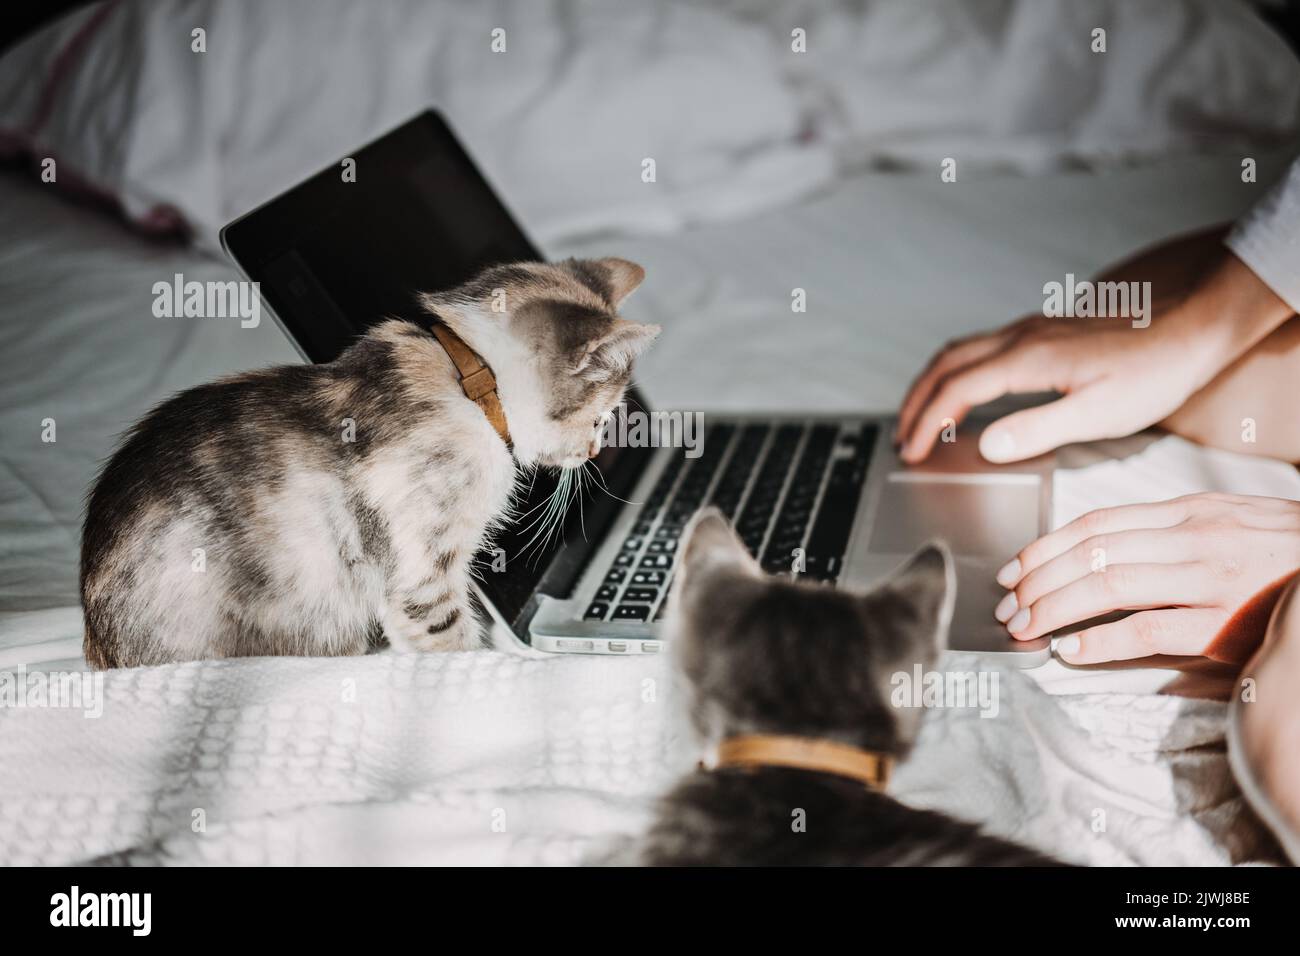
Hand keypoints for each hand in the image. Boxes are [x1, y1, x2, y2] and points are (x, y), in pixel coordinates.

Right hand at [897, 233, 1291, 463]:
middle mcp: (1021, 338)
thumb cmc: (1156, 369)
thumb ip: (1038, 430)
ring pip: (960, 351)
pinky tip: (967, 389)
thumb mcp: (1100, 412)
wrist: (1194, 323)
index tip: (911, 451)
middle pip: (946, 365)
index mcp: (1028, 360)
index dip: (927, 423)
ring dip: (932, 383)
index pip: (956, 392)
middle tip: (902, 436)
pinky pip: (981, 347)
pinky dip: (956, 371)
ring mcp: (1031, 330)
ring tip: (921, 414)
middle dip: (915, 402)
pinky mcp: (1045, 330)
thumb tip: (986, 446)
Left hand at [993, 493, 1299, 663]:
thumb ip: (1170, 530)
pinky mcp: (1225, 623)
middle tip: (1006, 607)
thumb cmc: (1282, 553)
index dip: (1045, 547)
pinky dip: (1103, 641)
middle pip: (1092, 552)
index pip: (1097, 523)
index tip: (1012, 569)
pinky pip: (1149, 629)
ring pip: (1109, 585)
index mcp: (1188, 511)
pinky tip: (1071, 651)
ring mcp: (1209, 578)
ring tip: (1024, 628)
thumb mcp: (1227, 522)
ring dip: (1055, 608)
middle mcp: (1192, 537)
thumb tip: (1103, 550)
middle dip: (1038, 580)